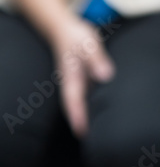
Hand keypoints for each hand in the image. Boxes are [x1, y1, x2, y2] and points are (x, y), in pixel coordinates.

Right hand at [49, 17, 114, 136]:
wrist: (62, 29)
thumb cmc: (76, 37)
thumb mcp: (89, 44)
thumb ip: (96, 59)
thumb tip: (104, 76)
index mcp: (70, 77)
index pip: (73, 100)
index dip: (77, 115)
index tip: (81, 130)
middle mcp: (69, 82)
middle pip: (71, 105)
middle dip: (77, 121)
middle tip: (83, 137)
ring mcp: (72, 81)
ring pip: (74, 102)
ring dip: (79, 115)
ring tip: (86, 130)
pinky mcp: (77, 79)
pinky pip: (78, 96)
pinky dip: (82, 106)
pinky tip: (90, 111)